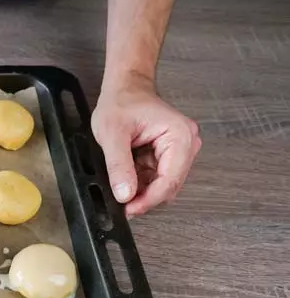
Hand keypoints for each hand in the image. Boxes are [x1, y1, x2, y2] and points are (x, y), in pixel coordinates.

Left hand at [92, 79, 201, 216]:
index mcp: (180, 136)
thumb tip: (125, 194)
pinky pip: (155, 178)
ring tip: (119, 184)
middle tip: (121, 204)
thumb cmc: (121, 102)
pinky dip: (140, 183)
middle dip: (144, 197)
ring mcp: (178, 151)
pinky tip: (126, 177)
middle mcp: (185, 145)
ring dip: (141, 190)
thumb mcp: (112, 133)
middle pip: (169, 186)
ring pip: (161, 185)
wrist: (124, 88)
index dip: (149, 200)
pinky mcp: (167, 156)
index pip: (170, 180)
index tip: (128, 209)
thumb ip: (118, 165)